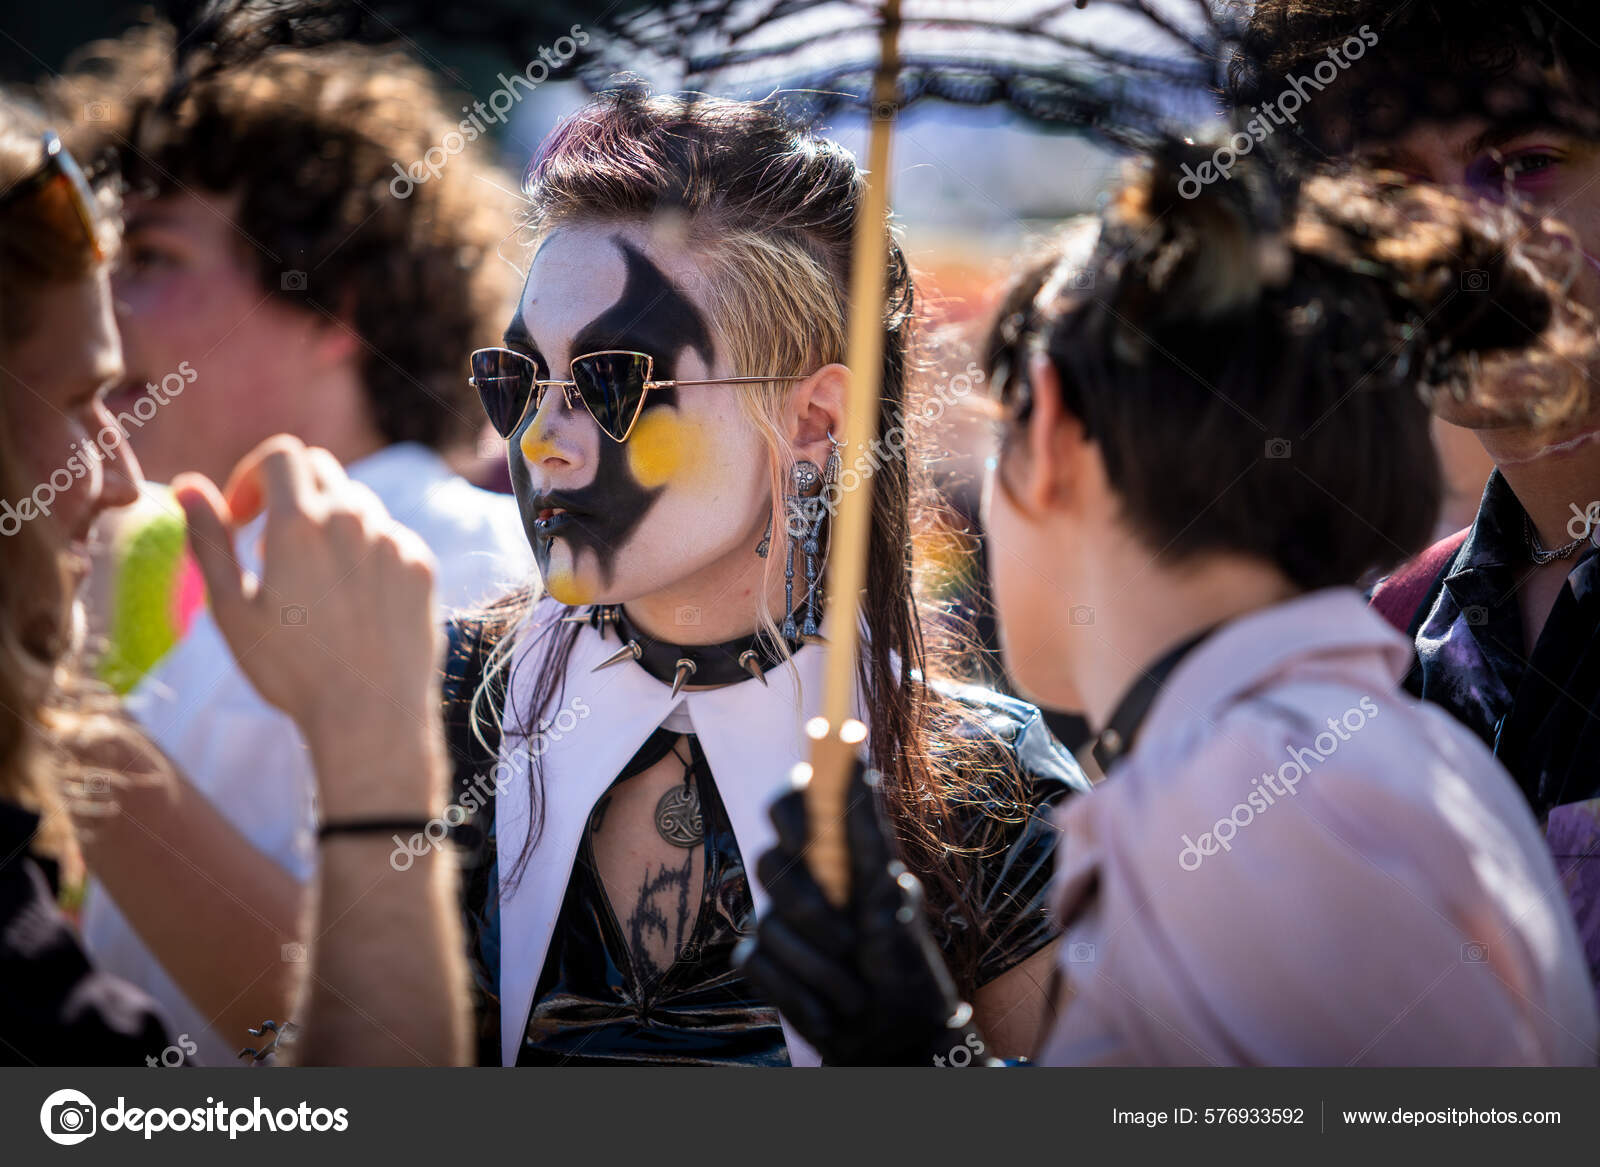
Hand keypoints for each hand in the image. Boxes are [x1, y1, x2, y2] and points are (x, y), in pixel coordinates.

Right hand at [172, 435, 440, 750]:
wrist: (370, 714)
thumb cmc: (291, 669)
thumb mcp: (231, 607)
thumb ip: (208, 539)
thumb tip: (186, 485)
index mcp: (302, 524)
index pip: (282, 454)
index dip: (253, 476)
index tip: (243, 518)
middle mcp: (354, 520)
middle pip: (321, 470)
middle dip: (289, 495)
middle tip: (272, 552)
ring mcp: (395, 541)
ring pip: (357, 504)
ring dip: (329, 525)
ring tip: (314, 584)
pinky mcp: (422, 565)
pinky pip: (389, 537)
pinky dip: (365, 552)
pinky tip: (354, 601)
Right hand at [736, 763, 990, 1065]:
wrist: (894, 1037)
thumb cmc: (902, 960)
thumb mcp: (891, 895)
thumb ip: (867, 831)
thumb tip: (857, 758)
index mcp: (835, 854)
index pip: (794, 802)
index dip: (789, 807)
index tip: (804, 838)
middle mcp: (802, 880)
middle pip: (768, 862)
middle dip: (810, 909)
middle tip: (849, 939)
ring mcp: (778, 923)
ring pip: (767, 924)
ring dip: (819, 966)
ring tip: (855, 989)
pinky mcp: (763, 965)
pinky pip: (756, 964)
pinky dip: (799, 995)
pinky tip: (828, 1011)